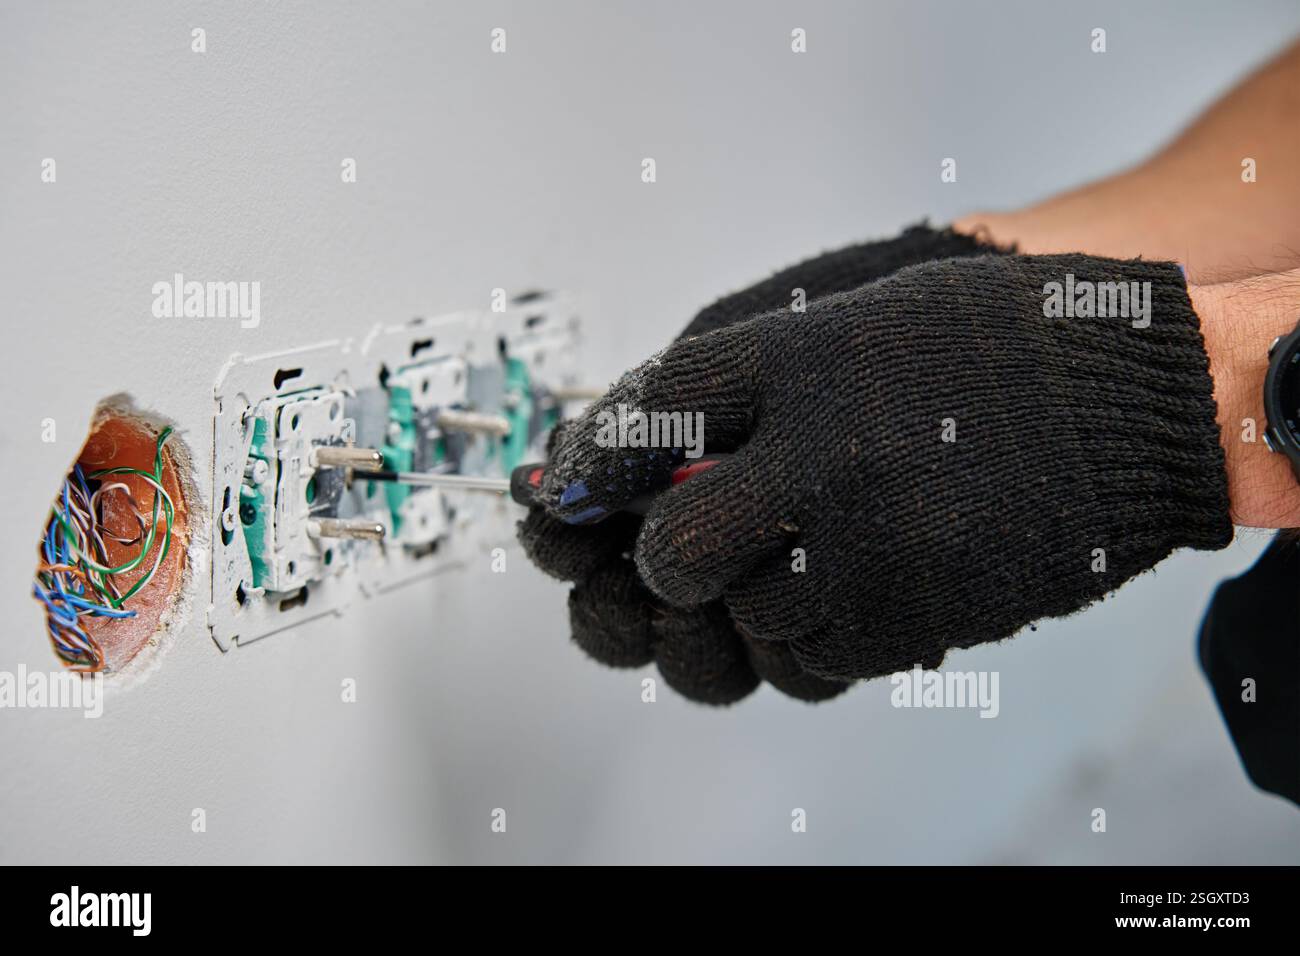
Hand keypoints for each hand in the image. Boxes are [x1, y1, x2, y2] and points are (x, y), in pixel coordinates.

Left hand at [537, 254, 1232, 686]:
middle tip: (675, 546)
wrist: (1131, 401)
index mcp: (796, 364)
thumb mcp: (854, 321)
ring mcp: (867, 548)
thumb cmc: (993, 346)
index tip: (563, 488)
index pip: (643, 420)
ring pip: (739, 618)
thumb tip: (651, 443)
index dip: (587, 463)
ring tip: (796, 554)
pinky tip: (842, 586)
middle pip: (672, 546)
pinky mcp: (909, 618)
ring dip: (745, 598)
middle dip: (659, 557)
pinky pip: (809, 658)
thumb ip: (747, 382)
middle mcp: (819, 459)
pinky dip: (807, 633)